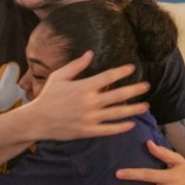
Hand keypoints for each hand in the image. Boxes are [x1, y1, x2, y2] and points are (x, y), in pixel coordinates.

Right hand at [25, 51, 150, 140]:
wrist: (37, 120)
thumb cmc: (48, 96)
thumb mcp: (59, 76)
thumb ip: (76, 65)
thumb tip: (90, 53)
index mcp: (83, 87)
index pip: (108, 77)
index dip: (121, 72)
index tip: (132, 68)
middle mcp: (89, 102)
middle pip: (118, 95)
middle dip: (134, 90)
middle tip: (146, 86)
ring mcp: (90, 118)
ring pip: (117, 113)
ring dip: (133, 109)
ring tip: (145, 106)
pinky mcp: (88, 131)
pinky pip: (108, 130)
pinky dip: (121, 127)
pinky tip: (131, 124)